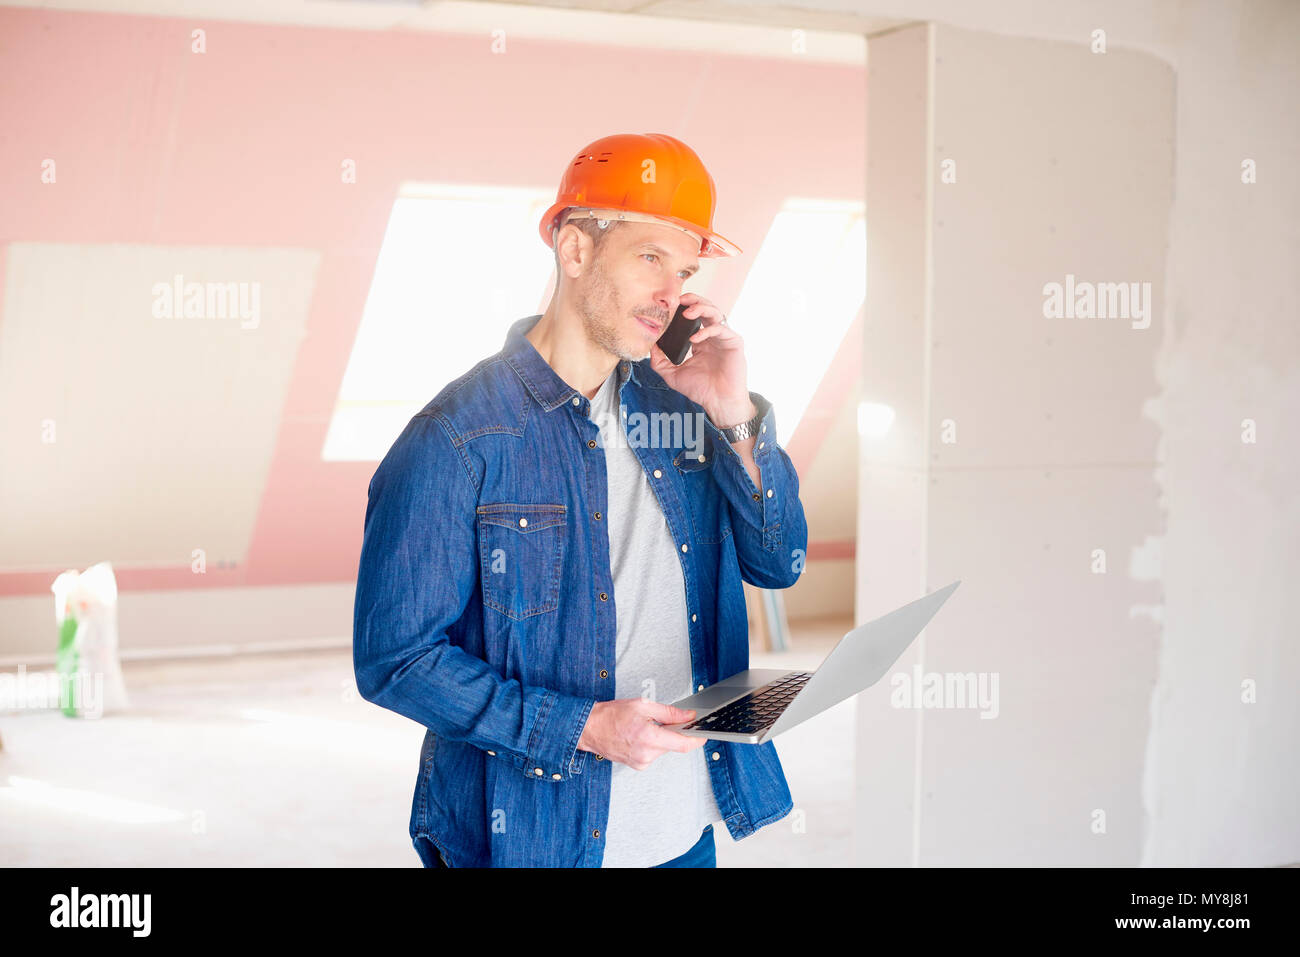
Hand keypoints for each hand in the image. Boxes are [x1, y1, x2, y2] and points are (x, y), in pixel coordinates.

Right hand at [578, 698, 707, 769]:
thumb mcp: (643, 705)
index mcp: (649, 737)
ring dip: (660, 738)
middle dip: (672, 732)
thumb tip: (688, 716)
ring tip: (643, 727)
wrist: (590, 728)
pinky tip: (639, 736)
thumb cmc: (611, 716)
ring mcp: (642, 762)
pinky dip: (652, 744)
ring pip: (663, 749)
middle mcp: (646, 754)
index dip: (697, 739)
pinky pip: (653, 754)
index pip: (683, 744)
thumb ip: (669, 712)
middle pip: (673, 745)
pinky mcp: (638, 765)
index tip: (704, 734)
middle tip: (661, 721)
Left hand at [648, 293, 754, 425]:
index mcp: (700, 340)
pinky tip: (694, 338)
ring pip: (715, 313)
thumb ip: (660, 362)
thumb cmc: (701, 390)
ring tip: (687, 313)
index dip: (682, 309)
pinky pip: (721, 329)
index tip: (668, 306)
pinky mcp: (734, 343)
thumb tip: (650, 347)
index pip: (693, 317)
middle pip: (705, 308)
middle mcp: (713, 336)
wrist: (718, 403)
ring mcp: (724, 338)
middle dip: (693, 300)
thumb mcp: (673, 375)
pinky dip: (707, 330)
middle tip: (679, 299)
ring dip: (701, 308)